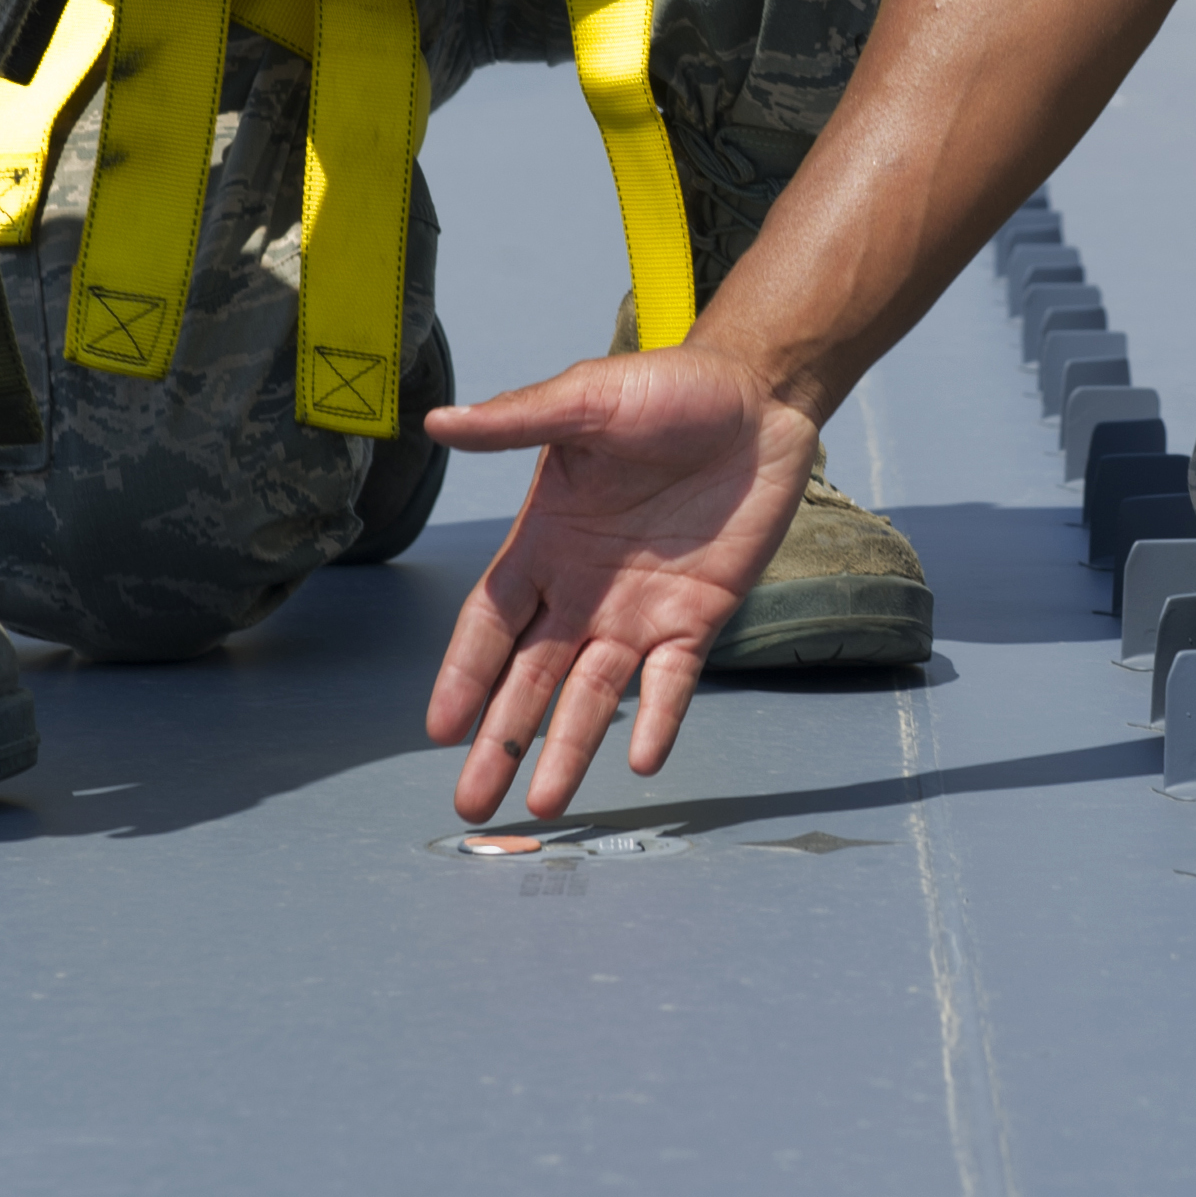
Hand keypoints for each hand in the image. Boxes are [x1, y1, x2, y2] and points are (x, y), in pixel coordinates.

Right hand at [424, 342, 820, 817]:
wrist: (756, 396)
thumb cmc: (665, 389)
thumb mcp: (588, 400)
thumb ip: (518, 421)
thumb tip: (440, 421)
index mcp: (545, 543)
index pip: (491, 624)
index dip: (464, 675)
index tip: (438, 729)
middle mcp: (584, 591)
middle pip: (530, 680)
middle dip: (501, 740)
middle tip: (472, 806)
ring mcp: (641, 611)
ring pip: (593, 695)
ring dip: (568, 749)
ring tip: (544, 806)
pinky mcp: (699, 617)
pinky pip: (673, 681)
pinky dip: (659, 721)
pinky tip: (643, 760)